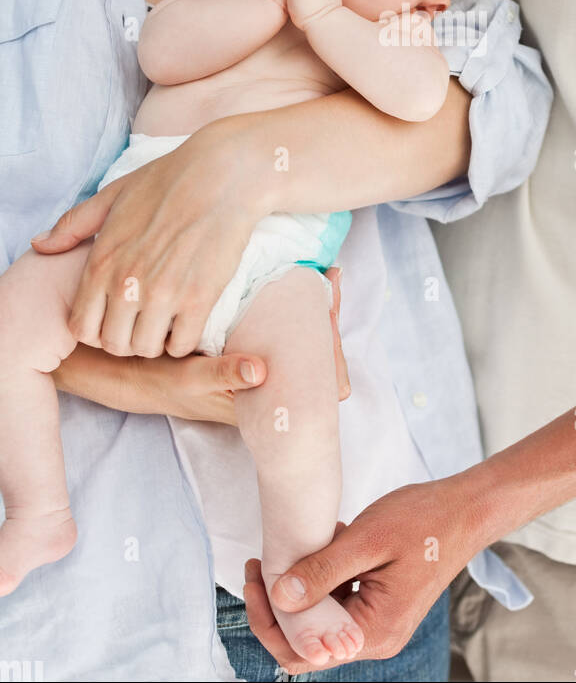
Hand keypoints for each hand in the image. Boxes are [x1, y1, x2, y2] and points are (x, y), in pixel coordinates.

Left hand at [29, 119, 350, 395]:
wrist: (222, 175)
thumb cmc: (167, 180)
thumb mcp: (112, 196)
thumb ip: (72, 225)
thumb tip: (40, 245)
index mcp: (103, 261)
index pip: (82, 328)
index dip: (97, 329)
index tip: (116, 318)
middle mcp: (127, 283)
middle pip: (114, 345)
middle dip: (126, 339)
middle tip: (143, 322)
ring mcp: (163, 294)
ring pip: (146, 349)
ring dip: (155, 341)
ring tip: (165, 321)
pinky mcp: (199, 298)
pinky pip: (182, 345)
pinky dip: (183, 340)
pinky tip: (188, 319)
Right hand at [130, 265, 347, 418]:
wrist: (135, 376)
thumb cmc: (163, 382)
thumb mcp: (190, 379)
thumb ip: (223, 375)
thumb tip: (259, 370)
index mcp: (266, 405)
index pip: (316, 385)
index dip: (331, 351)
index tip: (333, 309)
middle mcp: (269, 391)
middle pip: (315, 357)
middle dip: (326, 319)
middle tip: (333, 278)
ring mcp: (261, 370)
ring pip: (300, 342)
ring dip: (311, 313)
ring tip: (324, 277)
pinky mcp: (249, 352)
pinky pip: (280, 331)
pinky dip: (291, 309)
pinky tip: (298, 282)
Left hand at [243, 476, 480, 673]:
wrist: (467, 510)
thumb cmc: (425, 521)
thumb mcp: (366, 541)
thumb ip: (321, 572)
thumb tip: (278, 598)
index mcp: (373, 631)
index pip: (302, 650)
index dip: (268, 621)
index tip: (254, 579)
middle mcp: (376, 638)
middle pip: (308, 639)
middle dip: (278, 603)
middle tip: (261, 562)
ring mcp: (379, 623)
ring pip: (321, 619)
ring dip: (302, 587)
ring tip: (296, 544)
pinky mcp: (381, 606)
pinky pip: (340, 603)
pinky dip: (324, 579)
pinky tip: (324, 544)